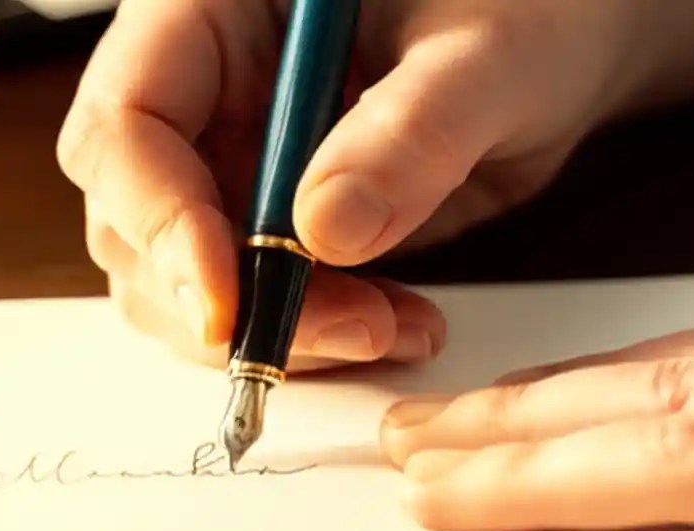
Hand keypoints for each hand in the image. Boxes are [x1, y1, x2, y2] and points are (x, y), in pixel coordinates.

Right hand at [56, 0, 635, 369]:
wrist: (565, 45)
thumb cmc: (531, 7)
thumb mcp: (487, 52)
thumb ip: (412, 130)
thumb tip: (325, 235)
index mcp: (213, 7)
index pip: (128, 117)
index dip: (158, 216)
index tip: (227, 302)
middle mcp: (205, 87)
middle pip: (138, 214)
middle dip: (227, 296)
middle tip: (341, 331)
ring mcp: (235, 158)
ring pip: (191, 275)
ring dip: (276, 329)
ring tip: (389, 329)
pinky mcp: (275, 218)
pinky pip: (259, 297)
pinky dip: (315, 334)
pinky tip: (394, 325)